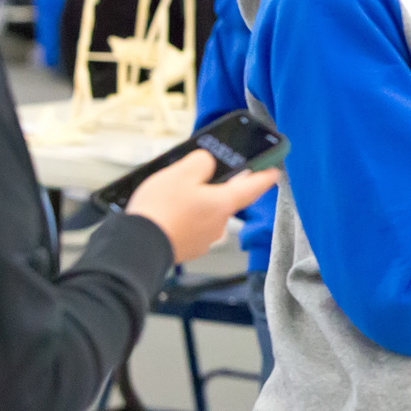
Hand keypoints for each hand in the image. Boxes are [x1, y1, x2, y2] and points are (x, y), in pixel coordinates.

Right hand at [125, 150, 279, 262]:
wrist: (136, 247)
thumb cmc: (160, 212)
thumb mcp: (180, 172)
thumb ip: (201, 162)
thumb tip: (207, 163)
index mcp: (223, 203)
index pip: (253, 187)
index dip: (265, 177)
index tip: (274, 172)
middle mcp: (219, 223)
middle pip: (228, 199)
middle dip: (224, 187)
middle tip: (222, 175)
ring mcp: (204, 238)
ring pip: (208, 213)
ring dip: (200, 202)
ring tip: (179, 193)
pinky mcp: (188, 247)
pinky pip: (193, 226)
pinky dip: (186, 217)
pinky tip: (170, 211)